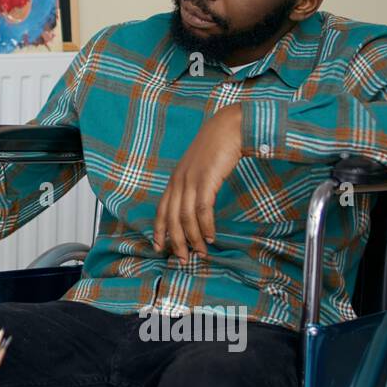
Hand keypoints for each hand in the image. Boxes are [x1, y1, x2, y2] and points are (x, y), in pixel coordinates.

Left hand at [153, 104, 243, 260]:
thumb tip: (195, 208)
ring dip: (193, 238)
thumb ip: (193, 185)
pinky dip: (206, 226)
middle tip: (184, 258)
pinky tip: (211, 236)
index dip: (158, 230)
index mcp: (174, 180)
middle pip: (171, 219)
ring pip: (186, 218)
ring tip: (201, 252)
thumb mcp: (198, 168)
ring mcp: (191, 181)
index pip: (161, 210)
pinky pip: (202, 210)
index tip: (159, 247)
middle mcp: (178, 181)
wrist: (228, 128)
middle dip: (176, 241)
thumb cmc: (216, 149)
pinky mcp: (206, 180)